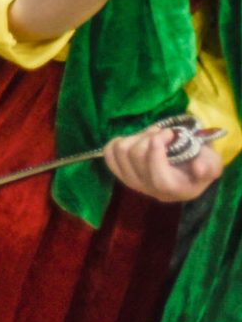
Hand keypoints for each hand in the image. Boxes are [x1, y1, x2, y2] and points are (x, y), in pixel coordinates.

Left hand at [104, 125, 222, 202]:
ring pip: (121, 152)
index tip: (170, 133)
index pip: (158, 176)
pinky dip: (118, 142)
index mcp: (175, 190)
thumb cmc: (200, 162)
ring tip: (151, 135)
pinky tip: (135, 140)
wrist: (187, 165)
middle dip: (148, 136)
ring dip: (135, 137)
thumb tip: (199, 168)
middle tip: (162, 132)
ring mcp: (133, 183)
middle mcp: (151, 190)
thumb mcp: (212, 163)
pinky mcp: (121, 173)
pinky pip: (108, 154)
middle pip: (136, 156)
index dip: (157, 148)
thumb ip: (209, 166)